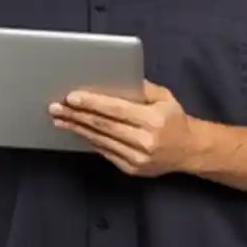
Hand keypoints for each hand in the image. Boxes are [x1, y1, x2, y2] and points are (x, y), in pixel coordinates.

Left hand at [49, 80, 199, 176]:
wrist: (190, 151)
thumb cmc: (174, 119)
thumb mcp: (164, 97)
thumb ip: (140, 87)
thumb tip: (113, 77)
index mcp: (154, 120)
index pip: (116, 110)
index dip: (92, 103)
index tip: (72, 96)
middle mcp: (146, 141)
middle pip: (103, 126)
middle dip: (76, 115)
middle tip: (56, 106)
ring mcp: (138, 158)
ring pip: (100, 140)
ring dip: (77, 128)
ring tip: (59, 118)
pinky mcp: (132, 169)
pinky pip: (105, 152)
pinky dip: (88, 140)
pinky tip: (76, 130)